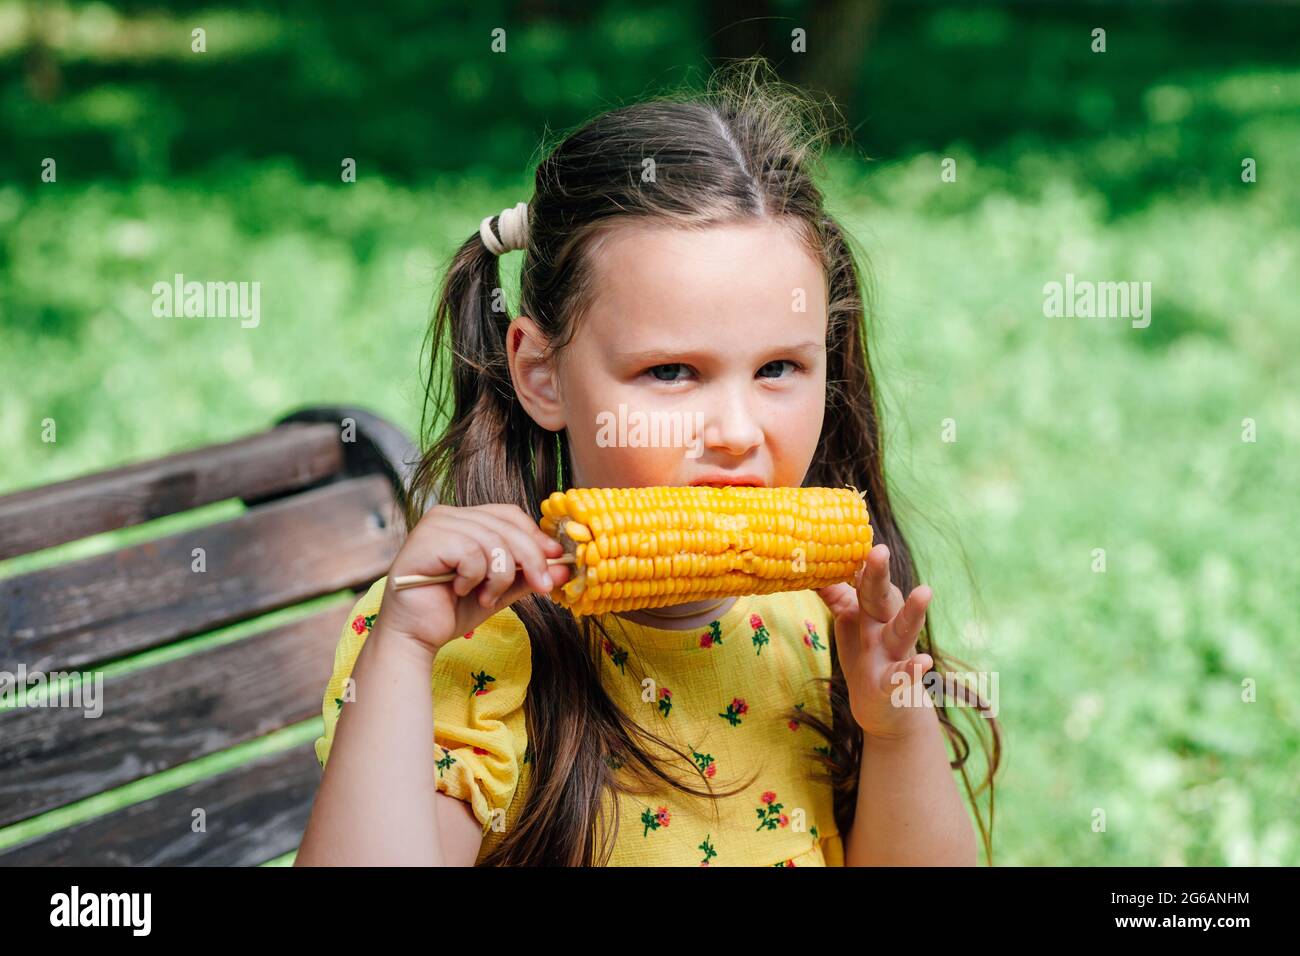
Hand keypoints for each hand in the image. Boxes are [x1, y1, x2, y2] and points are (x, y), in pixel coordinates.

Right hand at [375, 503, 571, 654]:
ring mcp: (435, 525)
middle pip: (507, 526)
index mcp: (464, 520)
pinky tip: (459, 590)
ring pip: (493, 541)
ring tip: (486, 596)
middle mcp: (448, 515)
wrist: (415, 637)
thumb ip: (528, 576)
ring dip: (499, 576)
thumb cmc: (451, 611)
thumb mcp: (500, 590)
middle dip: (532, 559)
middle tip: (542, 587)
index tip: (556, 562)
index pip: (510, 514)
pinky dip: (474, 577)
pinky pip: (471, 553)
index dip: (536, 537)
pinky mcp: (426, 541)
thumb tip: (566, 567)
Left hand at [816, 543, 934, 742]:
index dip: (860, 561)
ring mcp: (892, 654)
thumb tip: (810, 560)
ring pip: (902, 631)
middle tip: (880, 550)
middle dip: (879, 575)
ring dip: (912, 613)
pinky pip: (903, 677)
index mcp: (870, 610)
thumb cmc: (866, 652)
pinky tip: (924, 664)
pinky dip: (913, 672)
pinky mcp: (893, 684)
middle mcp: (883, 626)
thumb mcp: (849, 620)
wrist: (884, 706)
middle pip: (880, 597)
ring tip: (924, 591)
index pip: (864, 580)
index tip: (856, 537)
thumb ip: (835, 591)